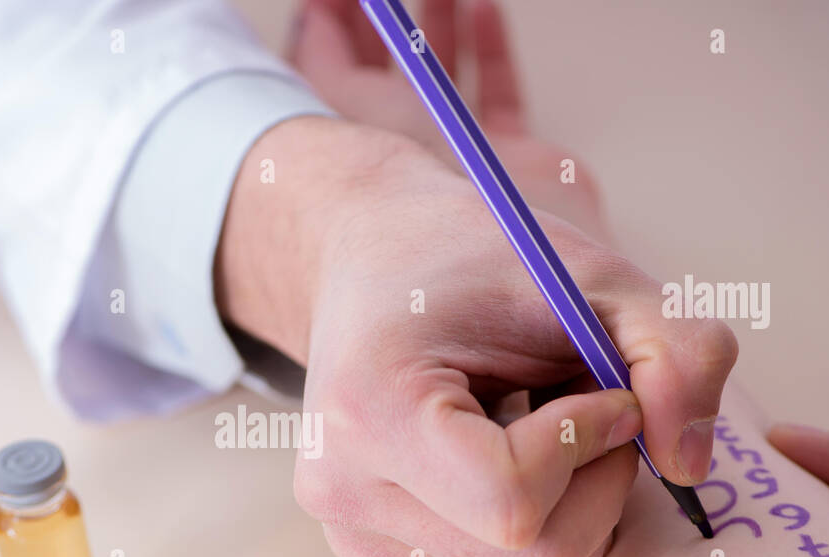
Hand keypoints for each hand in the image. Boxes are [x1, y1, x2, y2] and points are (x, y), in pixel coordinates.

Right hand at [216, 117, 737, 556]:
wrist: (374, 263)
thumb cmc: (470, 257)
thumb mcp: (589, 274)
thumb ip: (674, 351)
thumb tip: (691, 468)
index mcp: (369, 412)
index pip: (511, 501)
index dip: (586, 444)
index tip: (601, 385)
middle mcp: (344, 495)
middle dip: (598, 484)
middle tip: (591, 406)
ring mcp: (358, 536)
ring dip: (577, 502)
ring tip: (542, 418)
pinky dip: (544, 520)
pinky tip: (509, 449)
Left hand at [289, 0, 605, 239]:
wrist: (498, 259)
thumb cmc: (411, 188)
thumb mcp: (345, 103)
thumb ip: (322, 53)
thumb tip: (311, 10)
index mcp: (361, 150)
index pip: (331, 80)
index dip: (325, 32)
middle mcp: (409, 156)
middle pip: (384, 79)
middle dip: (378, 30)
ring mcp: (462, 160)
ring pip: (443, 80)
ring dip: (438, 29)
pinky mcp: (517, 163)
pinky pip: (500, 95)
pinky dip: (492, 48)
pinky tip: (483, 10)